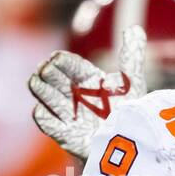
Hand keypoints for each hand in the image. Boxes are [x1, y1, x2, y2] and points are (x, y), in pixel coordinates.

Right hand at [28, 24, 146, 160]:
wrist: (130, 146)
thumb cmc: (130, 113)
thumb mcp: (132, 83)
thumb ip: (131, 56)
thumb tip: (134, 29)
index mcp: (85, 78)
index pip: (63, 61)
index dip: (60, 60)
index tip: (63, 63)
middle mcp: (72, 92)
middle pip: (47, 73)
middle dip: (48, 73)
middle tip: (60, 80)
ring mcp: (64, 112)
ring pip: (40, 91)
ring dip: (43, 89)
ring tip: (61, 98)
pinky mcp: (62, 132)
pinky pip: (41, 118)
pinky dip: (43, 113)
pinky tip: (55, 114)